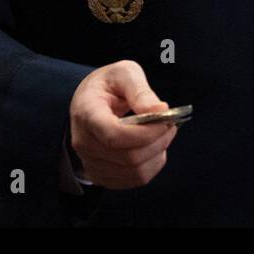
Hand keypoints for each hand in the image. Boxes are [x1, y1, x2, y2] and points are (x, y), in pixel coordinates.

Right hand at [69, 60, 177, 188]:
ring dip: (157, 154)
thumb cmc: (109, 84)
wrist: (89, 100)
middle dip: (158, 141)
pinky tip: (153, 147)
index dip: (146, 132)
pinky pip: (134, 180)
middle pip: (128, 156)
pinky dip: (152, 165)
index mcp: (87, 114)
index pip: (114, 135)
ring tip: (162, 134)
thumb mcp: (125, 73)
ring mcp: (90, 162)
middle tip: (170, 124)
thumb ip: (141, 91)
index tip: (166, 119)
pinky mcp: (101, 175)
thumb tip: (160, 109)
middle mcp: (84, 143)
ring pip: (134, 172)